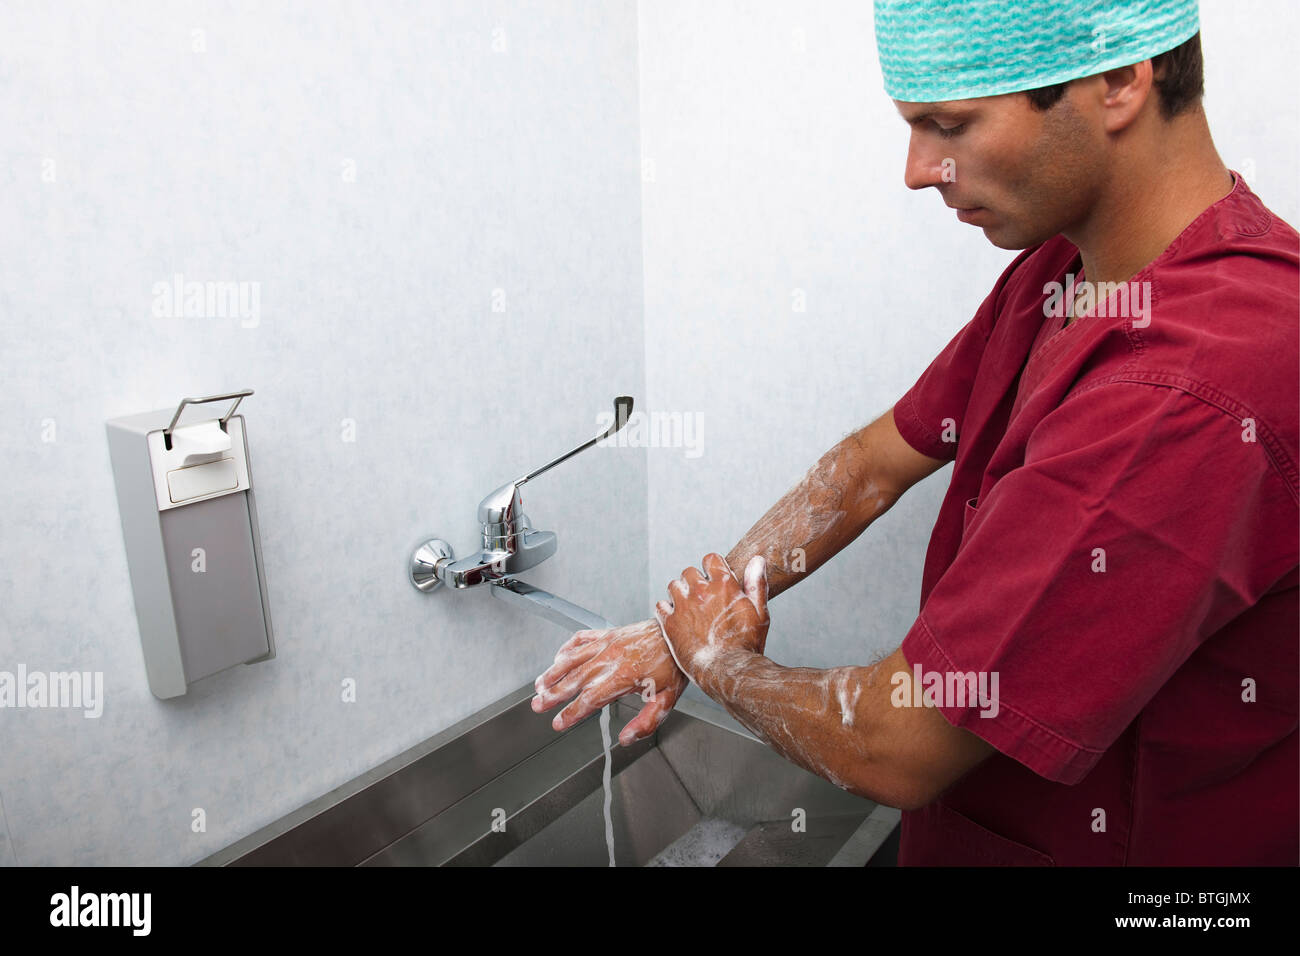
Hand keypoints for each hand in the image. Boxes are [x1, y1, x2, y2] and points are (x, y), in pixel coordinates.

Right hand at [532, 617, 688, 745]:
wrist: (677, 633)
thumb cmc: (674, 665)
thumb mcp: (667, 700)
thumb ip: (646, 722)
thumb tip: (626, 739)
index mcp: (623, 677)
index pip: (590, 699)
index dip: (572, 713)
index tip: (559, 723)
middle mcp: (611, 658)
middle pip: (574, 679)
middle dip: (553, 694)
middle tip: (538, 705)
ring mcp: (607, 643)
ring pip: (573, 659)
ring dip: (553, 672)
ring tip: (539, 685)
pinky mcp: (608, 633)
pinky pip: (581, 639)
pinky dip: (567, 648)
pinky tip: (558, 657)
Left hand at [656, 553, 769, 694]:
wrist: (728, 672)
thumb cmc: (747, 644)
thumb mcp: (760, 612)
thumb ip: (756, 584)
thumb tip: (757, 560)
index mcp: (724, 585)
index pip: (710, 558)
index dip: (712, 568)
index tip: (714, 578)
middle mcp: (701, 591)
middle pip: (689, 572)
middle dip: (695, 582)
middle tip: (701, 597)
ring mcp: (683, 606)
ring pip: (673, 586)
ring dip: (679, 593)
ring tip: (688, 608)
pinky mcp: (670, 624)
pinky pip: (660, 606)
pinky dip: (666, 610)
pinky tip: (676, 619)